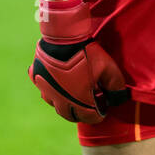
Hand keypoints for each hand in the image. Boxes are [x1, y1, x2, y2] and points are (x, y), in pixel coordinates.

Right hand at [29, 0, 128, 123]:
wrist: (63, 36)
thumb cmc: (87, 54)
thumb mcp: (110, 69)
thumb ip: (116, 87)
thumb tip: (118, 98)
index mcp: (78, 102)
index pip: (90, 118)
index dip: (99, 114)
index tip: (103, 106)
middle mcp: (59, 100)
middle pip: (70, 115)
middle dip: (81, 113)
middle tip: (89, 104)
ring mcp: (46, 89)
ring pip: (54, 104)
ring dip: (64, 103)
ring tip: (73, 94)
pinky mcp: (36, 77)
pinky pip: (42, 88)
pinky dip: (50, 88)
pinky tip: (56, 81)